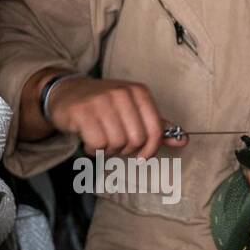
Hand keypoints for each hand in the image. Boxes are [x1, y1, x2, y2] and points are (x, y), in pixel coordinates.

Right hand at [46, 76, 188, 159]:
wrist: (66, 93)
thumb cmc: (103, 105)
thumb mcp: (132, 109)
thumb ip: (157, 126)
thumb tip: (183, 139)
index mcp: (139, 92)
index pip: (155, 130)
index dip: (150, 150)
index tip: (141, 157)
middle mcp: (122, 93)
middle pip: (136, 140)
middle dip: (125, 150)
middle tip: (115, 145)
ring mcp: (101, 101)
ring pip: (117, 143)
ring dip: (108, 151)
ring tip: (100, 140)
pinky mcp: (83, 112)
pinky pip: (98, 144)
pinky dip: (93, 149)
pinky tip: (88, 140)